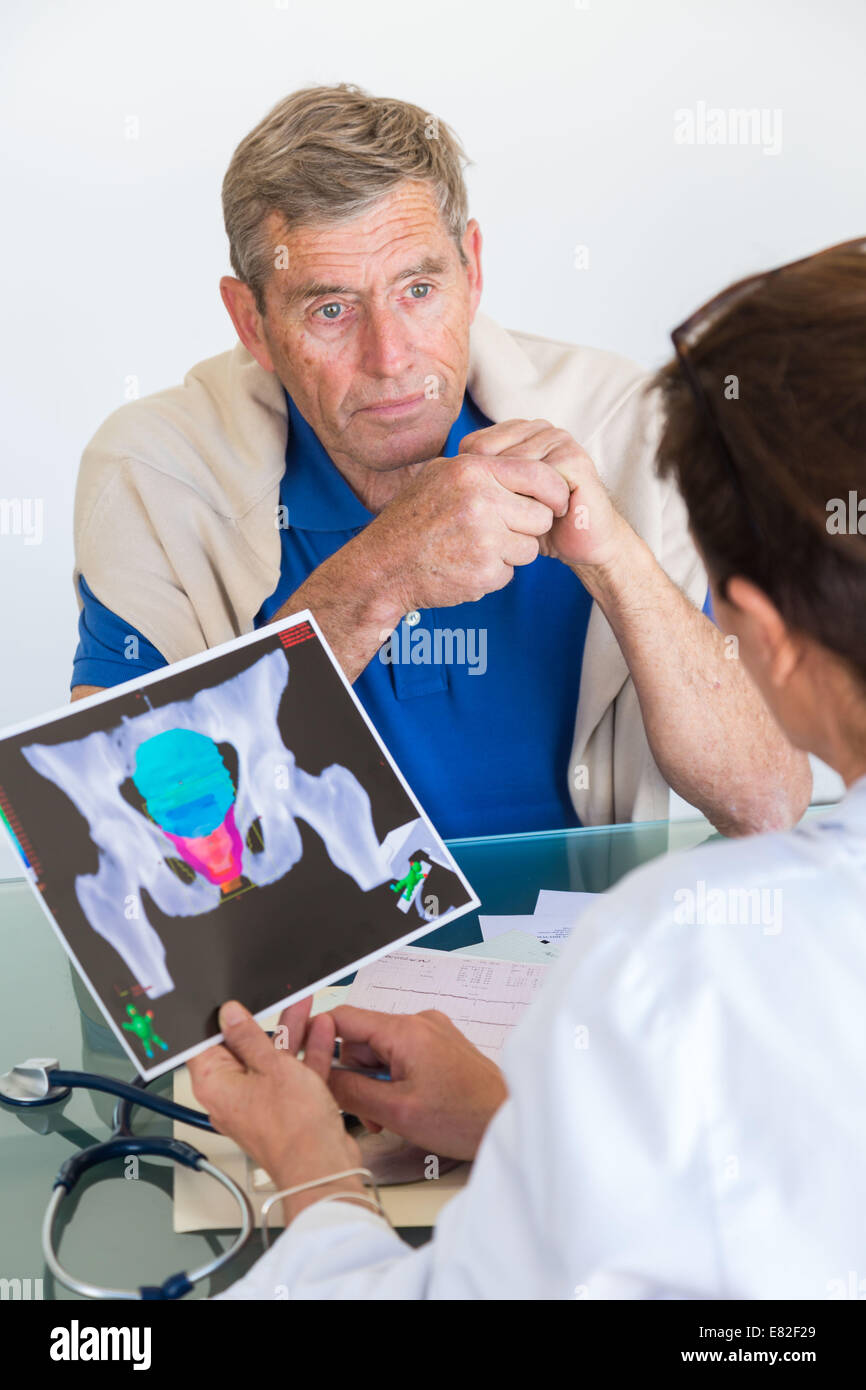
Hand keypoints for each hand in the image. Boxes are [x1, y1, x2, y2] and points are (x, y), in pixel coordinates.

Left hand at [188, 998, 365, 1220]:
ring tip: (303, 1005)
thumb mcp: (271, 1066)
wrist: (322, 1165)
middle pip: (243, 1049)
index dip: (221, 1020)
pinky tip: (320, 1032)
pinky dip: (304, 1054)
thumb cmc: (292, 1127)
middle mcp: (232, 1095)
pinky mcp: (285, 1108)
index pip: (206, 1044)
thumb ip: (249, 1036)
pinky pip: (290, 1074)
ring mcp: (260, 1102)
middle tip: (277, 998)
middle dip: (264, 1021)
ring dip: (290, 1033)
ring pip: (271, 1059)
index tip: (235, 1001)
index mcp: (215, 1084)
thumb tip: (229, 1015)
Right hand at [322, 1005, 507, 1160]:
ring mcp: (432, 1032)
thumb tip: (320, 1077)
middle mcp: (419, 1022)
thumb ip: (351, 1092)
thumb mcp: (396, 1112)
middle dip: (357, 1076)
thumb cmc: (464, 1118)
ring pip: (381, 1051)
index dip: (318, 1037)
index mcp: (405, 1030)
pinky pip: (402, 1056)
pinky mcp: (441, 1046)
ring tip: (392, 1116)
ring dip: (376, 1083)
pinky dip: (395, 1080)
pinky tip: (407, 1107)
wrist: (507, 1121)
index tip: (308, 1061)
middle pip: (361, 1039)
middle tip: (369, 1113)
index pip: (343, 1017)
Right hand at [359, 447, 570, 611]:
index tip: (557, 502)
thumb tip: (528, 459)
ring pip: (529, 548)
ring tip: (476, 547)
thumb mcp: (440, 475)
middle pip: (541, 516)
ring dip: (510, 552)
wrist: (384, 565)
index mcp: (473, 470)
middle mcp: (481, 502)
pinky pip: (510, 573)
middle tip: (501, 529)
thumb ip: (483, 466)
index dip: (556, 491)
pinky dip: (493, 573)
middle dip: (528, 526)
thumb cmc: (413, 519)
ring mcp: (484, 540)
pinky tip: (466, 565)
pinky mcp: (484, 573)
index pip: (540, 475)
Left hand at [458, 419, 626, 573]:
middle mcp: (539, 428)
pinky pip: (539, 480)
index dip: (471, 480)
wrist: (583, 543)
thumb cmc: (537, 525)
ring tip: (520, 522)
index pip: (475, 444)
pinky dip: (534, 506)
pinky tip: (540, 521)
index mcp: (518, 431)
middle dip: (491, 492)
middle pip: (491, 454)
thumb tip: (428, 479)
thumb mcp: (499, 500)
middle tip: (496, 520)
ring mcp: (559, 439)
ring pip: (513, 468)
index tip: (477, 510)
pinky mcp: (574, 459)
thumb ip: (476, 481)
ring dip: (512, 502)